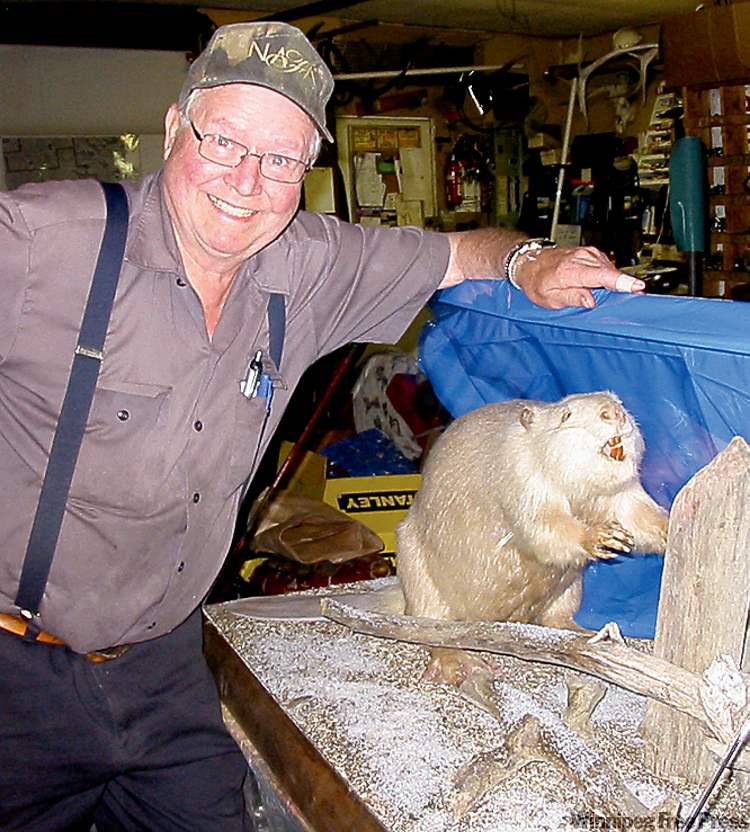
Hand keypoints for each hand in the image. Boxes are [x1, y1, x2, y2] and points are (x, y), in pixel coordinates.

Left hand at [513, 245, 644, 308]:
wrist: (529, 262)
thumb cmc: (536, 281)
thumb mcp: (548, 298)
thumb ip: (571, 298)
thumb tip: (591, 302)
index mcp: (570, 270)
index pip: (601, 275)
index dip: (621, 282)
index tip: (637, 286)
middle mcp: (581, 258)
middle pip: (611, 272)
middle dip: (622, 285)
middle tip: (628, 298)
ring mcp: (587, 253)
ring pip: (610, 268)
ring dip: (613, 281)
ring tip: (604, 292)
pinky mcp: (590, 253)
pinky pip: (605, 265)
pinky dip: (607, 275)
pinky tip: (600, 284)